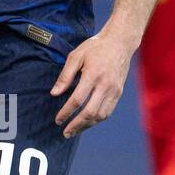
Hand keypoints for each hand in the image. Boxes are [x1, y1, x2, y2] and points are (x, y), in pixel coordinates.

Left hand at [49, 23, 134, 137]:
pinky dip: (97, 119)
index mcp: (93, 74)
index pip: (77, 99)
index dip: (66, 112)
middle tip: (65, 132)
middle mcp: (105, 84)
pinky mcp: (119, 92)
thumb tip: (54, 93)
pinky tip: (87, 122)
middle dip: (76, 125)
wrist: (120, 42)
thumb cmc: (95, 47)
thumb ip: (65, 76)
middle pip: (90, 112)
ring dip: (87, 125)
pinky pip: (108, 111)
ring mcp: (114, 90)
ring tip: (75, 130)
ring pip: (100, 115)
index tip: (58, 120)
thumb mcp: (76, 56)